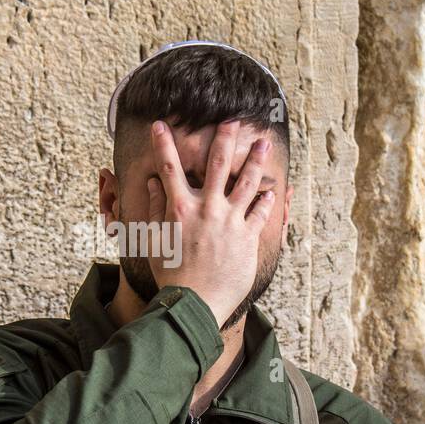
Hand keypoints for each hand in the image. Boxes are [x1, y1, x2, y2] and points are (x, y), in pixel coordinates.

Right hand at [146, 120, 276, 326]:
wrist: (195, 303)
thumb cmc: (170, 275)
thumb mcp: (152, 241)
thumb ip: (153, 209)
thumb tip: (153, 184)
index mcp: (180, 208)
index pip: (169, 167)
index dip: (163, 143)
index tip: (160, 124)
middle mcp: (207, 208)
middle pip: (218, 164)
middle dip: (225, 138)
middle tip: (233, 120)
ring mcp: (230, 221)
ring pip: (247, 183)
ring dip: (256, 161)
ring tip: (264, 144)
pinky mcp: (247, 237)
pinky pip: (260, 213)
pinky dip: (266, 201)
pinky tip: (271, 192)